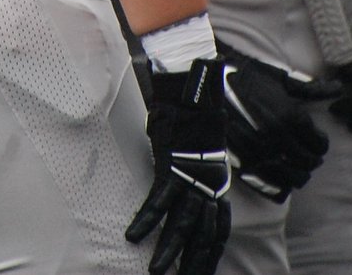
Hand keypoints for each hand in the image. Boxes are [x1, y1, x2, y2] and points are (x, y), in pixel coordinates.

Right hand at [125, 57, 231, 274]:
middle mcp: (209, 190)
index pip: (218, 233)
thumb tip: (183, 182)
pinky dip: (146, 221)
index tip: (204, 273)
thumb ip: (194, 174)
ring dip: (168, 252)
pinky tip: (133, 236)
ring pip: (182, 227)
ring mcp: (192, 180)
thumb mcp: (199, 155)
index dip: (211, 256)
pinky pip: (159, 202)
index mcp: (216, 189)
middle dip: (194, 265)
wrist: (193, 96)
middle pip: (204, 238)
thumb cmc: (192, 121)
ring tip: (156, 273)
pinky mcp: (173, 169)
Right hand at [217, 41, 340, 201]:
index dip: (321, 144)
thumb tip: (339, 89)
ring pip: (293, 176)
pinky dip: (281, 185)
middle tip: (309, 155)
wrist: (207, 84)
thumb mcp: (279, 79)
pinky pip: (271, 182)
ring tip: (297, 169)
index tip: (317, 141)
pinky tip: (282, 179)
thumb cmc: (245, 77)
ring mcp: (262, 152)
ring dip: (299, 175)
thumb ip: (310, 89)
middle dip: (312, 160)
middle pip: (308, 162)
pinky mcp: (244, 161)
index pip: (320, 144)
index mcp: (291, 117)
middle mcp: (280, 137)